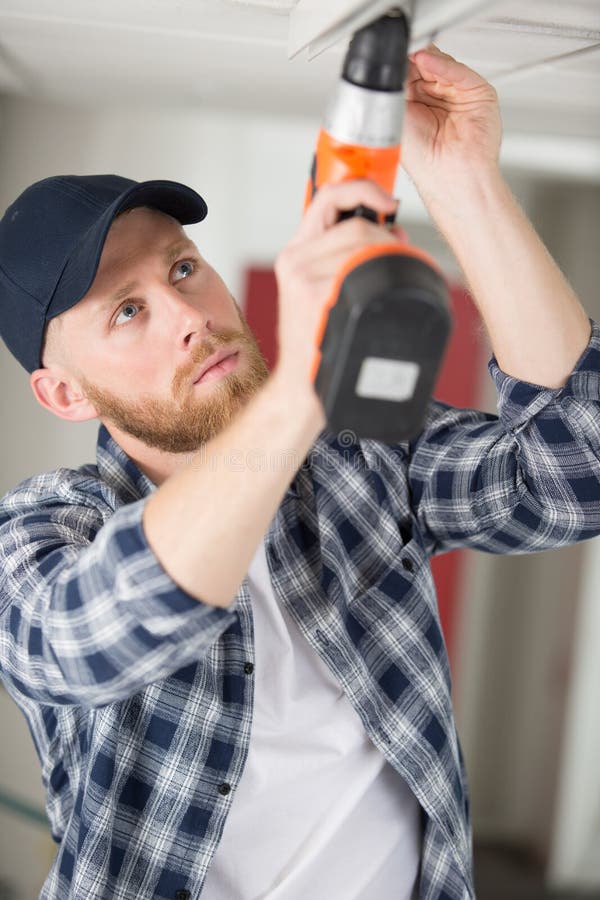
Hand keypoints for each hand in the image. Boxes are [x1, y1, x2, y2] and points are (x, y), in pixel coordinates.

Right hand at [273, 179, 399, 396]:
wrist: (301, 388)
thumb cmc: (321, 345)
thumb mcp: (324, 295)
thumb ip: (347, 261)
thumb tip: (394, 233)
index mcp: (297, 254)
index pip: (328, 200)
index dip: (363, 189)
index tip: (388, 200)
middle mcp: (294, 259)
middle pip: (356, 224)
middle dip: (390, 238)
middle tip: (403, 258)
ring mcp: (301, 276)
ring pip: (362, 242)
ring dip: (391, 256)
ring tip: (393, 280)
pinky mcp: (311, 293)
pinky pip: (359, 266)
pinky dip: (382, 273)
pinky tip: (381, 293)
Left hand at [402, 45, 501, 200]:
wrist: (450, 175)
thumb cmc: (424, 160)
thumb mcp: (398, 117)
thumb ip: (396, 88)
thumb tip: (391, 64)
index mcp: (417, 105)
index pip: (408, 73)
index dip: (399, 63)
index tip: (388, 55)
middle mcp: (438, 98)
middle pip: (425, 63)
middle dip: (412, 58)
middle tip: (400, 52)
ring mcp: (458, 93)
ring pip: (442, 64)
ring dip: (425, 59)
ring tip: (412, 59)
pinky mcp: (478, 92)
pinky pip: (459, 71)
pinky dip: (442, 64)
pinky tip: (426, 60)